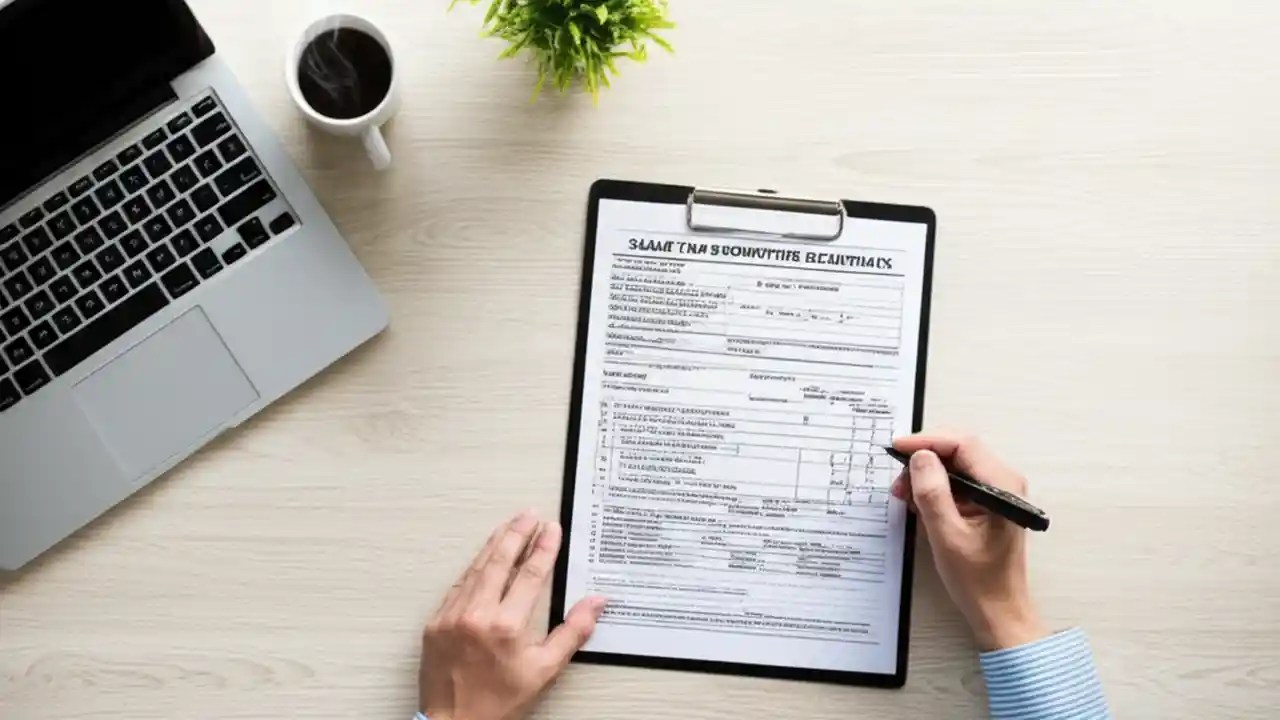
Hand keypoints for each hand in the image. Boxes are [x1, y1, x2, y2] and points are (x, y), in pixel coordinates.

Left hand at [420, 510, 606, 719]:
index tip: (552, 530)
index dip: (543, 549)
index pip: (529, 575)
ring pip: (475, 569)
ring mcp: (451, 616)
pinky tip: (482, 559)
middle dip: (517, 534)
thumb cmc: (499, 703)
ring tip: (508, 526)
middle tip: (529, 514)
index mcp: (505, 625)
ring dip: (494, 545)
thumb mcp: (544, 671)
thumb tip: (595, 602)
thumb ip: (572, 632)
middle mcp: (476, 614)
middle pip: (499, 562)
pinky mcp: (435, 622)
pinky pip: (457, 586)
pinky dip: (472, 569)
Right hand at [890, 433, 1047, 650]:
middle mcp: (1004, 482)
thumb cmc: (978, 580)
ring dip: (927, 474)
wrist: (999, 611)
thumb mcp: (947, 536)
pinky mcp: (988, 503)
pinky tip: (918, 503)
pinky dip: (935, 487)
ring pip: (956, 465)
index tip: (896, 449)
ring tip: (903, 494)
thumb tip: (920, 457)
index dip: (927, 441)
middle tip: (897, 478)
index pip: (963, 444)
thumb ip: (933, 493)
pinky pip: (958, 482)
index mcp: (1002, 486)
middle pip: (959, 449)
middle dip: (924, 458)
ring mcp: (997, 492)